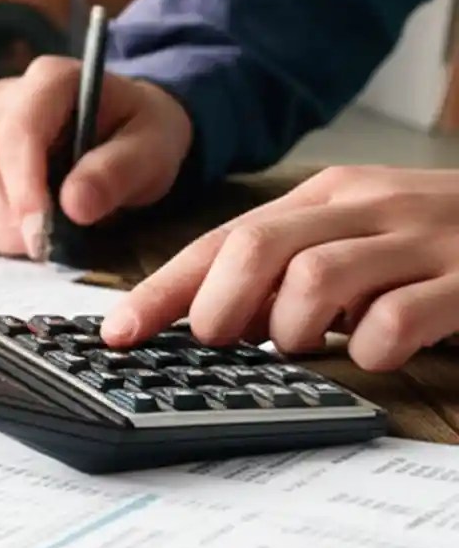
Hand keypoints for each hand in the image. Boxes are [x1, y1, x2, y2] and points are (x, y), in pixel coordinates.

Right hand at [0, 56, 192, 258]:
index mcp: (50, 80)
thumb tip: (74, 205)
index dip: (23, 186)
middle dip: (7, 217)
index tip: (41, 233)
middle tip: (45, 249)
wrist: (125, 132)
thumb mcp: (152, 149)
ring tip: (41, 243)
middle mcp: (3, 100)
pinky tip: (22, 238)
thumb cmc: (139, 135)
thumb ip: (118, 171)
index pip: (17, 131)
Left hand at [102, 166, 458, 370]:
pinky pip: (400, 316)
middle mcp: (366, 207)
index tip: (120, 332)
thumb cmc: (434, 241)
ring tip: (301, 345)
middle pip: (257, 247)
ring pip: (317, 278)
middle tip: (220, 339)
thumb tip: (208, 314)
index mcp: (327, 196)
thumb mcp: (355, 235)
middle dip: (219, 306)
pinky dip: (370, 345)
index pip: (223, 239)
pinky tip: (373, 351)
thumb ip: (289, 263)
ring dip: (290, 327)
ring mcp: (419, 240)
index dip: (164, 289)